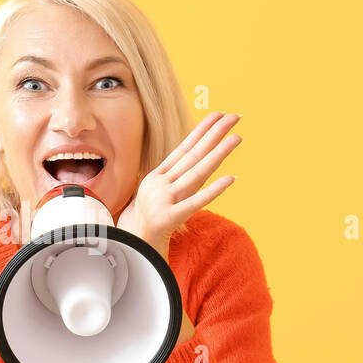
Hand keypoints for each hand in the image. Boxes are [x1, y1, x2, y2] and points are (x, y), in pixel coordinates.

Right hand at [117, 111, 241, 257]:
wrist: (126, 248)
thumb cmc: (140, 223)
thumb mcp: (153, 197)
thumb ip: (170, 182)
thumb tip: (189, 168)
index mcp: (157, 177)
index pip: (184, 149)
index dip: (201, 131)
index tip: (218, 115)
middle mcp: (161, 184)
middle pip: (193, 155)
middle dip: (214, 134)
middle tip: (233, 117)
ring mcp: (165, 200)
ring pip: (196, 172)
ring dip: (218, 154)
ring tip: (236, 138)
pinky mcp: (169, 218)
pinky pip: (195, 202)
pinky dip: (213, 190)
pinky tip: (230, 179)